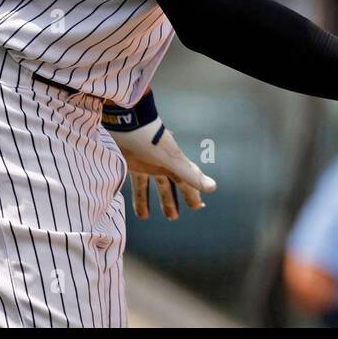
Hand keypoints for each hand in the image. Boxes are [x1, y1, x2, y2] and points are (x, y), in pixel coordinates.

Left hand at [103, 91, 216, 219]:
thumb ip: (190, 175)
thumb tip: (213, 188)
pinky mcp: (128, 161)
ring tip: (144, 216)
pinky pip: (132, 180)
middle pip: (168, 184)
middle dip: (170, 201)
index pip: (187, 181)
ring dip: (146, 200)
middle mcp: (160, 163)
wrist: (125, 120)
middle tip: (173, 218)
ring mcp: (143, 162)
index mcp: (173, 162)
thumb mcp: (171, 160)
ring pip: (147, 185)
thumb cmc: (149, 140)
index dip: (192, 193)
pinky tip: (124, 200)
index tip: (198, 206)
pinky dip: (131, 191)